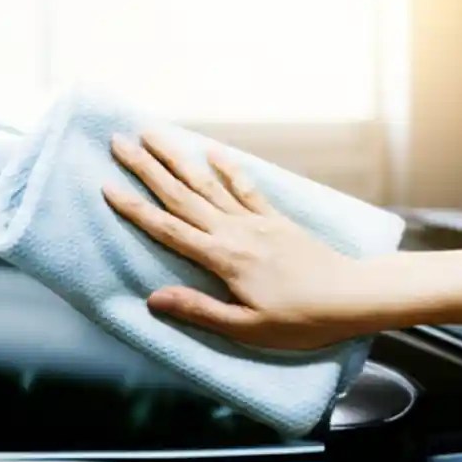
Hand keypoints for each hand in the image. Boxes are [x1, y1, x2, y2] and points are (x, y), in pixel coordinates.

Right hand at [103, 131, 375, 349]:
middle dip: (146, 167)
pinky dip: (226, 166)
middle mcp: (234, 231)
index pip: (168, 229)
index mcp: (222, 258)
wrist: (354, 297)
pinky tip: (210, 150)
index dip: (135, 208)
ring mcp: (255, 220)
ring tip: (152, 133)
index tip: (107, 186)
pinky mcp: (274, 218)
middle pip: (180, 194)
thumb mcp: (247, 328)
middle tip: (118, 141)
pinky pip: (244, 186)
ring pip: (206, 182)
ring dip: (177, 156)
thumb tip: (152, 299)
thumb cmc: (302, 320)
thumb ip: (199, 310)